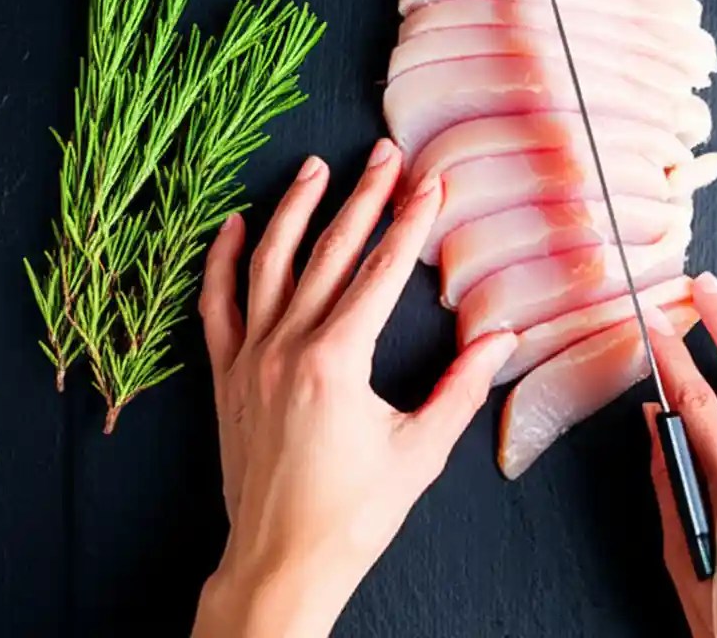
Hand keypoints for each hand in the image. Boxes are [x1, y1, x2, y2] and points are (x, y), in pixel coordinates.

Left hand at [191, 139, 516, 637]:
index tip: (429, 181)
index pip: (380, 271)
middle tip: (384, 154)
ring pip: (268, 264)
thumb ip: (460, 388)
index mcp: (335, 361)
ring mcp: (249, 359)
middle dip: (363, 197)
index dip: (410, 221)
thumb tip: (500, 339)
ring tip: (315, 168)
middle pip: (331, 253)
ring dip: (294, 210)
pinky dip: (220, 260)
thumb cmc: (352, 515)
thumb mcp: (419, 451)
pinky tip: (232, 225)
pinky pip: (216, 305)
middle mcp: (286, 347)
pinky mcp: (226, 377)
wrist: (282, 562)